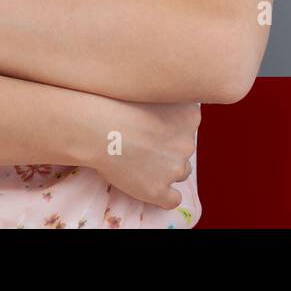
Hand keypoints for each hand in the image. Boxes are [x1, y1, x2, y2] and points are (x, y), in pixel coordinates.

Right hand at [85, 99, 201, 209]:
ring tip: (142, 161)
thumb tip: (168, 111)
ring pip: (181, 172)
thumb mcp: (154, 90)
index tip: (153, 123)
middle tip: (143, 142)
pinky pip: (172, 200)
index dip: (171, 125)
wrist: (100, 128)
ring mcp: (175, 168)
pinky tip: (150, 187)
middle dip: (169, 147)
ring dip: (167, 169)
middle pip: (185, 148)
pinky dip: (164, 195)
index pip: (190, 124)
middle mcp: (188, 143)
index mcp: (190, 115)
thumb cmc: (119, 103)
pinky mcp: (159, 190)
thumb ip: (169, 99)